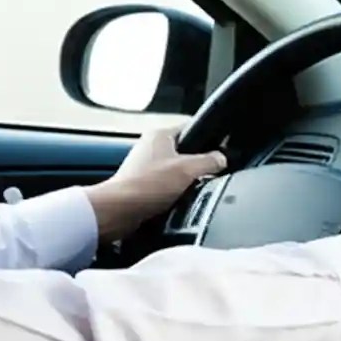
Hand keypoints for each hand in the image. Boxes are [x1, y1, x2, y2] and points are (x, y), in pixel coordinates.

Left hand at [84, 125, 228, 241]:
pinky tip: (178, 203)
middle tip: (208, 177)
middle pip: (184, 153)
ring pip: (175, 172)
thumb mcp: (188, 169)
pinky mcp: (141, 186)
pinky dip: (173, 195)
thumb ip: (210, 161)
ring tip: (191, 193)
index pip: (191, 128)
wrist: (119, 212)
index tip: (220, 152)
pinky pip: (165, 188)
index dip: (208, 139)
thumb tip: (222, 159)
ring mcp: (144, 167)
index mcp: (160, 134)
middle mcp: (150, 147)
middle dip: (196, 166)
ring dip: (184, 183)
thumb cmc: (148, 185)